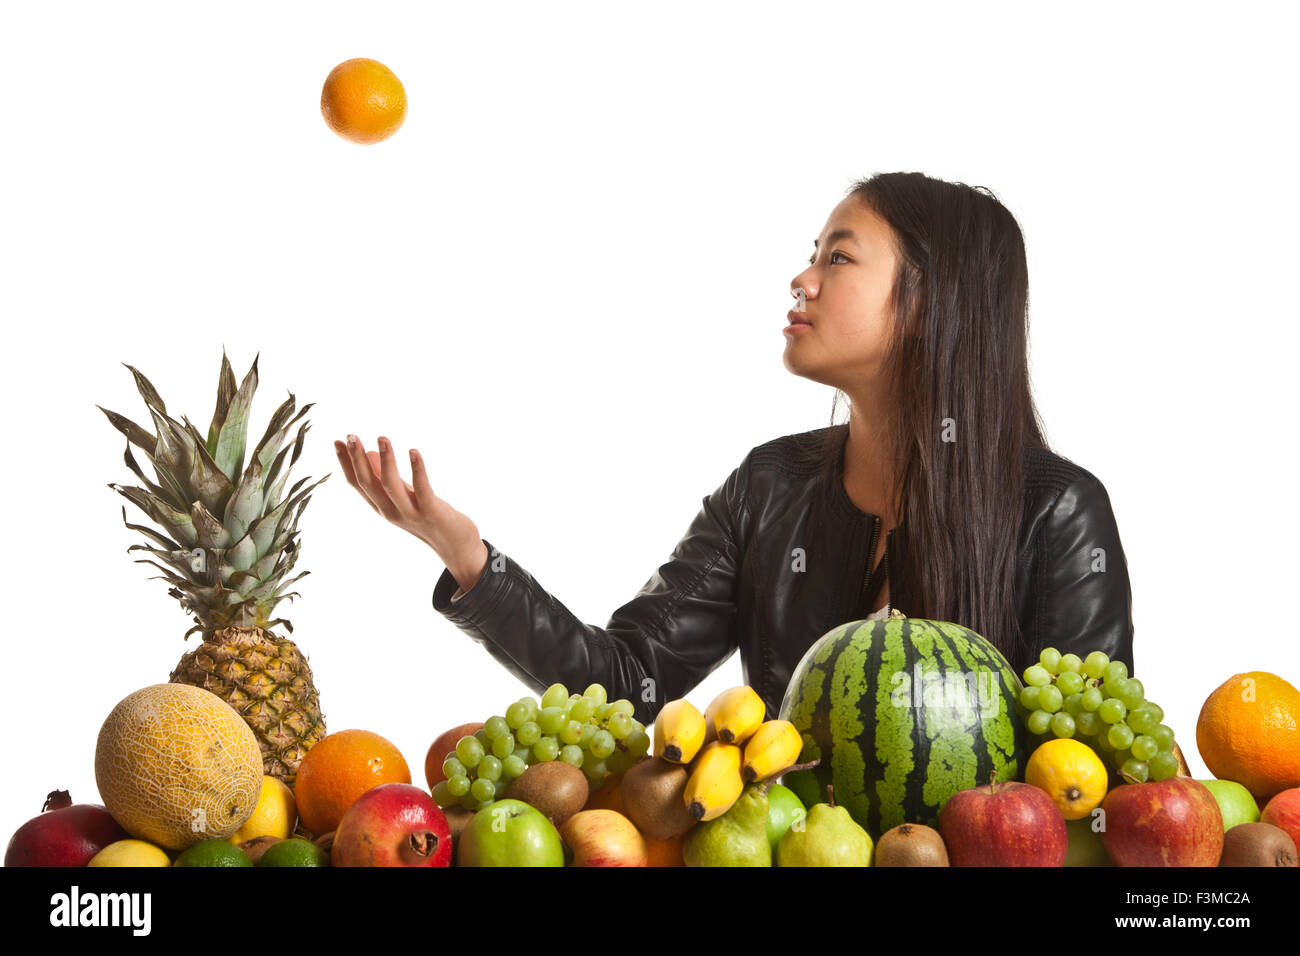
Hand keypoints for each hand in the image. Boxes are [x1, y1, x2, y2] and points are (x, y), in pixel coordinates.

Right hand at [334, 434, 487, 586]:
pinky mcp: (431, 511)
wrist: (456, 546)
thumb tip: (370, 452)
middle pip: (368, 484)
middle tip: (351, 435)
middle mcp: (391, 511)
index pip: (358, 484)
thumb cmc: (429, 516)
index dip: (346, 464)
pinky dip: (417, 469)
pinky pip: (422, 488)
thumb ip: (387, 478)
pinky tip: (414, 451)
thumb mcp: (404, 495)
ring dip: (386, 460)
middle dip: (357, 460)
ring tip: (382, 437)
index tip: (337, 441)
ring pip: (391, 485)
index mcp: (382, 507)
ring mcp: (410, 513)